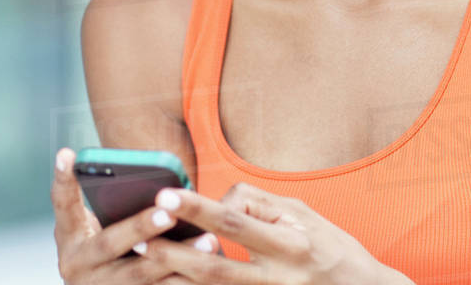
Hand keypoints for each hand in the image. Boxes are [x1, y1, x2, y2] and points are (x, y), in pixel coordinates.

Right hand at [51, 147, 221, 283]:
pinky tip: (213, 269)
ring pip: (141, 276)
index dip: (63, 179)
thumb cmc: (108, 248)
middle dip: (140, 227)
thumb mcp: (96, 227)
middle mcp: (77, 267)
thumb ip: (111, 204)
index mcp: (69, 239)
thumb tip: (152, 181)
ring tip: (209, 241)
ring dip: (178, 258)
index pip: (63, 204)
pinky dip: (186, 281)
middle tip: (168, 212)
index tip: (67, 152)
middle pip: (109, 243)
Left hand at [133, 181, 405, 283]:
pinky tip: (170, 284)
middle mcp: (280, 277)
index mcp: (292, 243)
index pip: (236, 222)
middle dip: (174, 253)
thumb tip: (218, 204)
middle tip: (138, 239)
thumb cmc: (332, 246)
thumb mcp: (304, 213)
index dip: (198, 209)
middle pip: (216, 267)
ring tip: (144, 260)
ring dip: (177, 278)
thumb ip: (260, 206)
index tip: (165, 195)